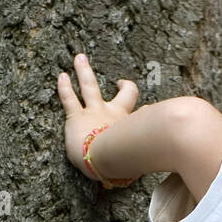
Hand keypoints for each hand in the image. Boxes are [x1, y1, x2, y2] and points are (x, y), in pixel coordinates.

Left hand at [57, 54, 141, 181]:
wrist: (107, 158)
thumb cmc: (122, 163)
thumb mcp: (139, 160)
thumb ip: (144, 157)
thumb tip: (159, 162)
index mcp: (130, 128)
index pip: (141, 117)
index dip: (144, 114)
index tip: (145, 111)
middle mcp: (115, 115)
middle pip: (125, 95)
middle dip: (124, 86)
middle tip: (120, 81)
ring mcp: (95, 112)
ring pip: (90, 86)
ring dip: (84, 71)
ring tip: (79, 58)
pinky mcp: (77, 117)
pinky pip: (69, 99)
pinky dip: (64, 87)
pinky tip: (61, 76)